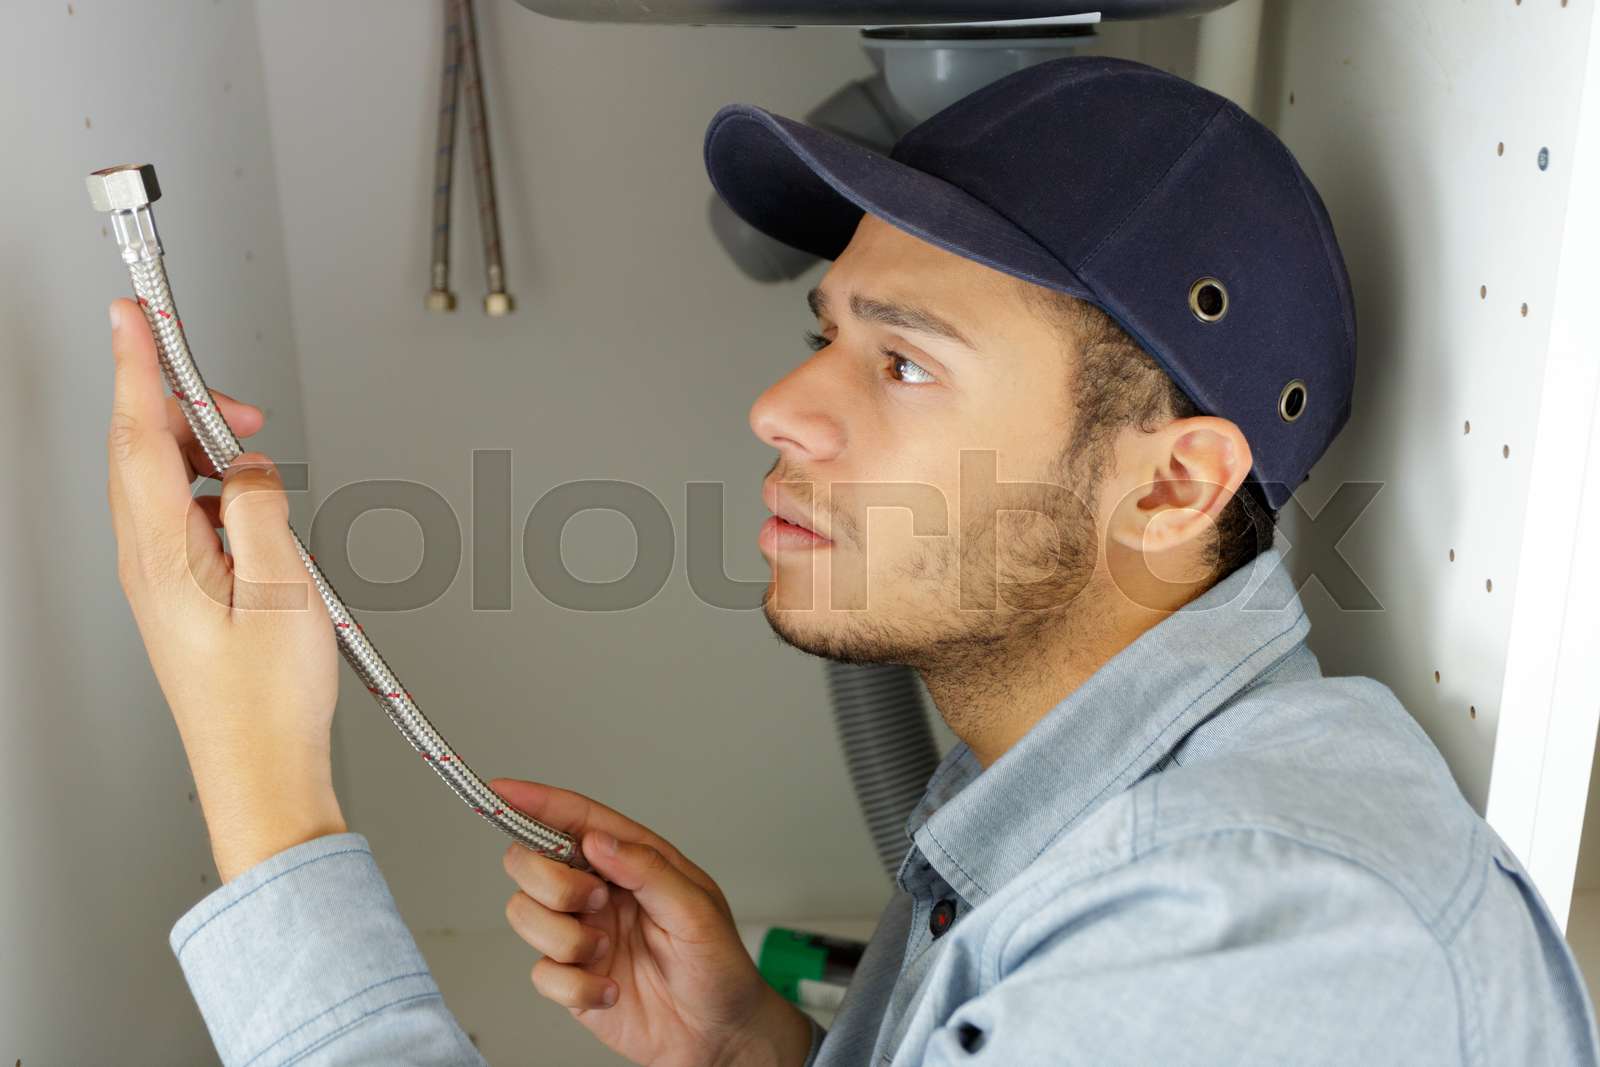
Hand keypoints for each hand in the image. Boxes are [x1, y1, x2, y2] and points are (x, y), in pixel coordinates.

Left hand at [107, 298, 344, 882]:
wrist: (261, 772)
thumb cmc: (268, 701)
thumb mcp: (282, 589)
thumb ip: (261, 508)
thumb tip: (252, 466)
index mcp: (162, 553)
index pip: (139, 438)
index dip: (137, 369)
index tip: (131, 317)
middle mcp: (147, 563)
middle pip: (145, 452)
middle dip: (183, 406)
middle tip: (237, 401)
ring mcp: (159, 580)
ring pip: (165, 483)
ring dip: (203, 451)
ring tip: (254, 452)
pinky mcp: (180, 595)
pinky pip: (184, 517)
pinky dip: (215, 490)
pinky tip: (253, 506)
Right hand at [493, 779, 815, 1066]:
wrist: (717, 1036)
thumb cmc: (719, 967)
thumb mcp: (697, 911)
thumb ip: (647, 870)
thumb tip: (598, 841)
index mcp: (631, 862)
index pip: (576, 820)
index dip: (535, 802)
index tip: (499, 790)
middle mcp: (599, 892)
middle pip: (531, 861)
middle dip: (552, 882)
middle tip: (594, 903)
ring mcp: (581, 934)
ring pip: (524, 913)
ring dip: (564, 938)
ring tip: (607, 952)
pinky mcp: (571, 978)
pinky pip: (540, 972)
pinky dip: (574, 986)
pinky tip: (612, 990)